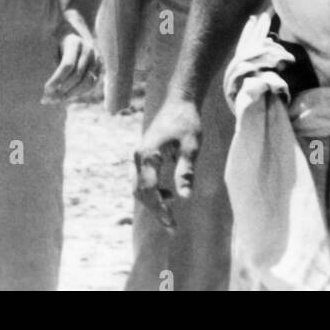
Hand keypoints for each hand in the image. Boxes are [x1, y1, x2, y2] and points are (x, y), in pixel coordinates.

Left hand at [41, 7, 101, 104]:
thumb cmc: (55, 38)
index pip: (67, 65)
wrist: (74, 26)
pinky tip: (67, 96)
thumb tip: (44, 88)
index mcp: (74, 41)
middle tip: (48, 99)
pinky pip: (92, 83)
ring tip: (56, 100)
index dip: (56, 80)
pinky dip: (80, 92)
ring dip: (71, 94)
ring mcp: (97, 57)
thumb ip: (47, 61)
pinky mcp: (101, 66)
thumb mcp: (49, 43)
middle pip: (77, 76)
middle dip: (62, 90)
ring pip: (86, 82)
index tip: (45, 89)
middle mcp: (89, 49)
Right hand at [133, 96, 202, 230]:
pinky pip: (141, 180)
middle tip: (173, 228)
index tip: (172, 223)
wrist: (179, 102)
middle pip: (140, 192)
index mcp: (148, 155)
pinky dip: (151, 192)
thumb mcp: (191, 147)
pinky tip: (168, 195)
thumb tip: (186, 197)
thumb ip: (186, 170)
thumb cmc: (187, 122)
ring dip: (152, 202)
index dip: (159, 208)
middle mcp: (138, 157)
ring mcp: (138, 156)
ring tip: (170, 216)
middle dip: (155, 211)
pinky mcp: (143, 155)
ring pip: (139, 188)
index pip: (149, 189)